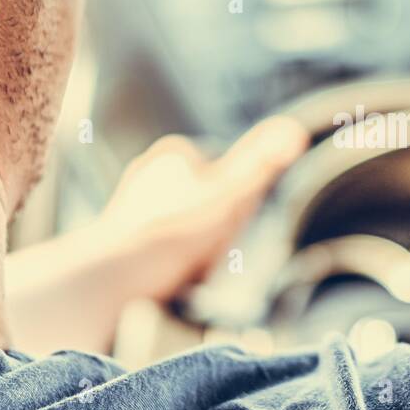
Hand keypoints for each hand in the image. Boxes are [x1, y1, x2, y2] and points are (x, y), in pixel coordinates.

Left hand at [6, 116, 307, 355]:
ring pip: (182, 226)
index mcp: (175, 153)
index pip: (228, 178)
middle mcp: (146, 170)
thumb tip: (294, 130)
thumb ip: (261, 164)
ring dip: (191, 248)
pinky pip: (158, 248)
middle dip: (212, 229)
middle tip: (206, 256)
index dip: (236, 209)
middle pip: (204, 202)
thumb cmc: (178, 235)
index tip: (227, 231)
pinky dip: (166, 262)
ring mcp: (129, 202)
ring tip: (185, 271)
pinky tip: (165, 279)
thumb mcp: (233, 195)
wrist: (116, 276)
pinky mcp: (116, 234)